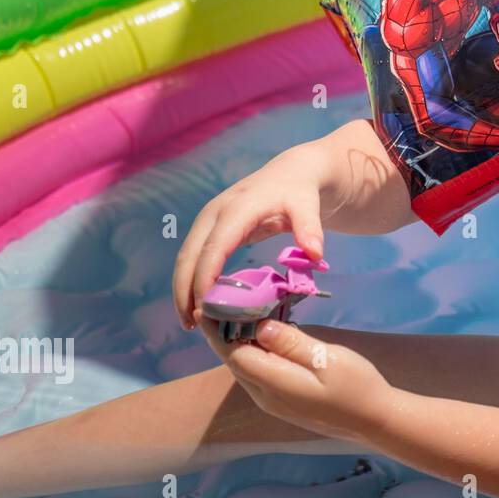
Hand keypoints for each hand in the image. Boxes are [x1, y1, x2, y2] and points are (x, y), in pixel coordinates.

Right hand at [173, 144, 328, 330]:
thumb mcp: (308, 206)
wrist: (291, 173)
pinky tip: (198, 303)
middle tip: (191, 324)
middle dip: (185, 290)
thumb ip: (310, 228)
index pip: (213, 249)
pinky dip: (191, 279)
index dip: (205, 278)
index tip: (206, 308)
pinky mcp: (209, 227)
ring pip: (186, 257)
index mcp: (236, 210)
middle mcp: (214, 213)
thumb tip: (315, 254)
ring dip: (183, 288)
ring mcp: (208, 220)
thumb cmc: (299, 193)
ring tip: (190, 322)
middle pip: (189, 255)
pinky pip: (194, 256)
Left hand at [202, 319, 393, 445]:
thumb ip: (291, 343)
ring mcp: (273, 402)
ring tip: (231, 312)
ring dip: (235, 341)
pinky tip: (257, 336)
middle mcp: (266, 396)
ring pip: (245, 367)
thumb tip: (260, 326)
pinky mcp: (282, 401)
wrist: (375, 419)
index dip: (218, 329)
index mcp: (275, 384)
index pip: (235, 353)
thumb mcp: (326, 358)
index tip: (206, 305)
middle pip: (234, 361)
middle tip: (215, 301)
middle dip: (221, 332)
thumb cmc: (355, 385)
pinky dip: (251, 352)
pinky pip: (257, 373)